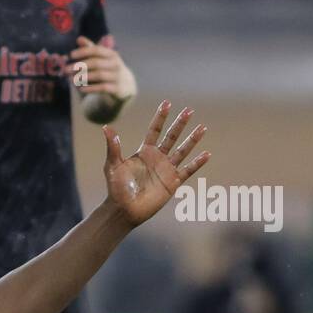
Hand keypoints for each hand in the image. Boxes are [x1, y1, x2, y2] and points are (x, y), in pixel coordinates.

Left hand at [69, 35, 132, 97]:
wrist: (126, 85)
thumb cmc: (109, 68)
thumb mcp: (102, 58)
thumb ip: (90, 49)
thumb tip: (79, 38)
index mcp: (111, 54)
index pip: (97, 50)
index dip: (83, 51)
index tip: (71, 55)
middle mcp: (115, 64)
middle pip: (96, 63)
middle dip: (80, 66)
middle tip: (66, 70)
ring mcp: (117, 76)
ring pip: (99, 75)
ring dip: (83, 77)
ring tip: (72, 80)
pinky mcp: (117, 88)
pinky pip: (103, 87)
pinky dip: (91, 88)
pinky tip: (81, 88)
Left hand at [102, 100, 209, 227]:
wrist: (123, 209)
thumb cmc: (116, 188)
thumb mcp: (112, 165)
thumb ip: (112, 147)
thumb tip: (106, 128)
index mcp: (143, 152)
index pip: (154, 131)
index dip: (160, 118)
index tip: (167, 103)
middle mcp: (157, 158)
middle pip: (171, 137)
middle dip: (180, 124)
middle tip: (189, 110)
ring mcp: (166, 169)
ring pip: (182, 151)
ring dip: (192, 140)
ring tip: (202, 127)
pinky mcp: (172, 182)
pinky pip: (187, 170)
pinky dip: (197, 163)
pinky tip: (207, 154)